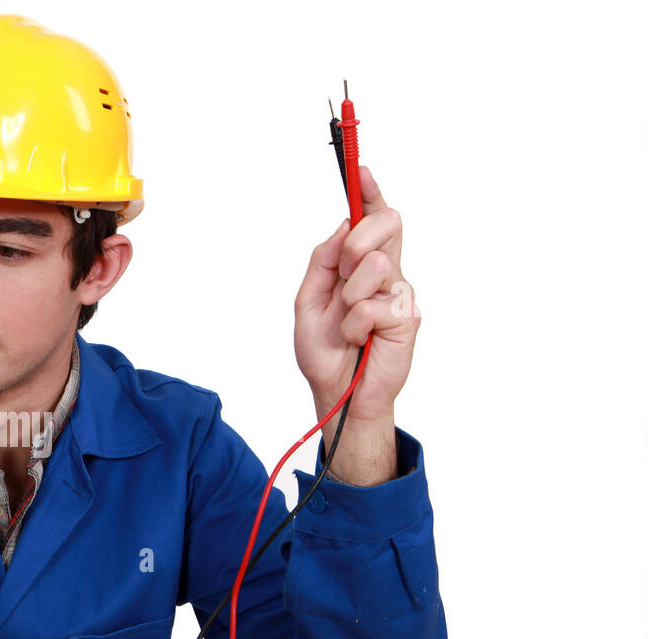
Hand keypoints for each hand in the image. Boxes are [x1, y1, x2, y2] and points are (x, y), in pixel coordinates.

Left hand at [293, 166, 419, 428]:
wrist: (335, 390)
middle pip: (386, 223)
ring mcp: (399, 292)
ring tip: (347, 323)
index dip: (370, 192)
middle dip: (355, 241)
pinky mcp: (407, 317)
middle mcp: (386, 271)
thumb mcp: (308, 300)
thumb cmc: (324, 350)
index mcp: (360, 264)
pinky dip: (354, 326)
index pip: (372, 219)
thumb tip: (342, 228)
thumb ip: (323, 262)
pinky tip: (358, 340)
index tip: (363, 169)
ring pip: (374, 264)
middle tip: (341, 275)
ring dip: (348, 297)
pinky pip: (372, 305)